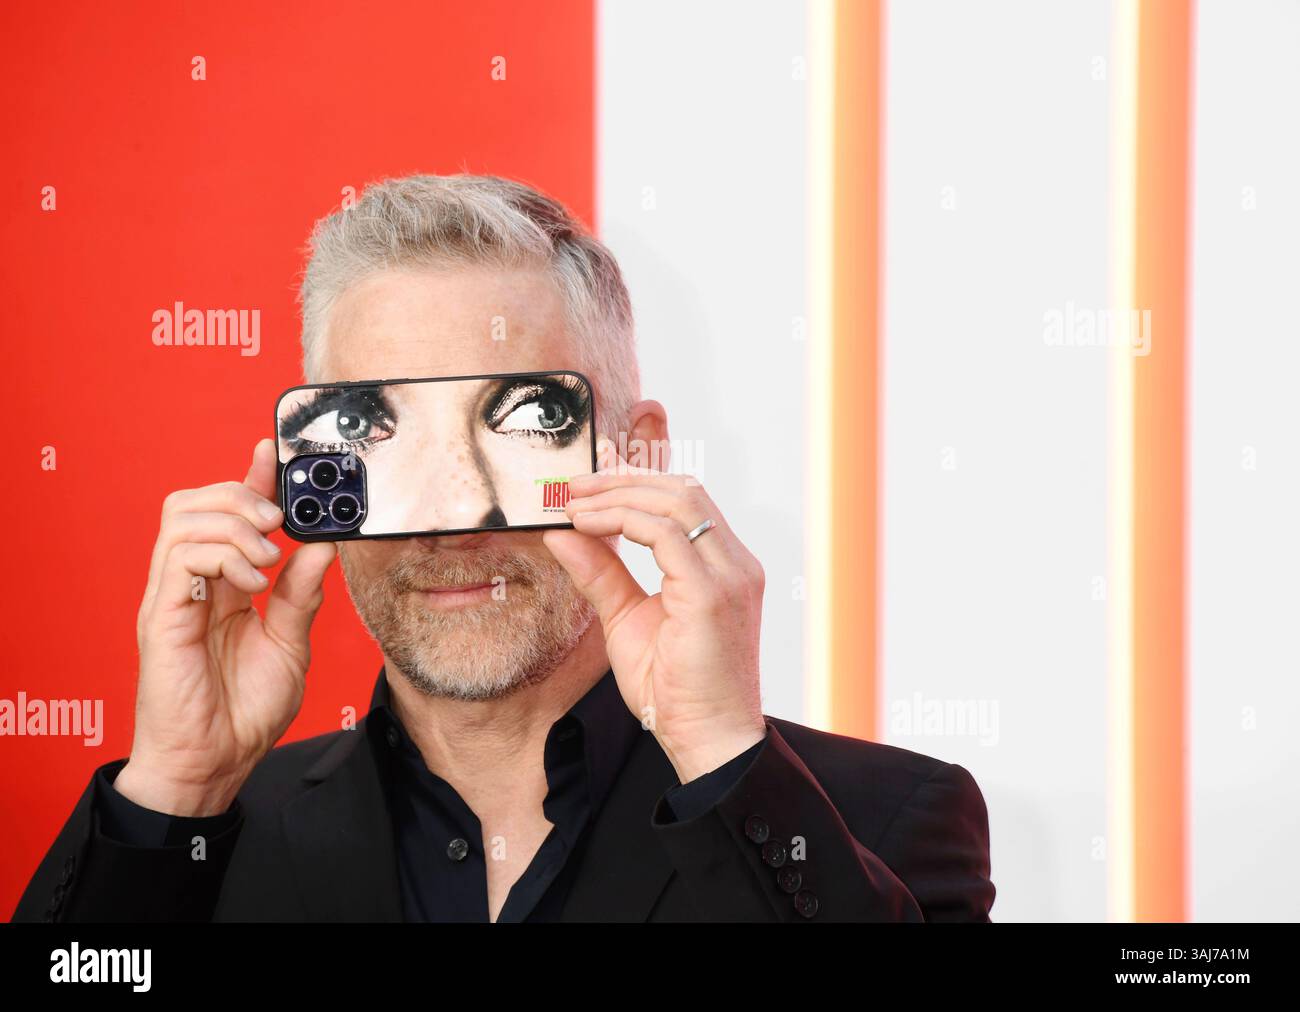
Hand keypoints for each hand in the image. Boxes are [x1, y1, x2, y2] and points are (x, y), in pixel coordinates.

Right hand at [117, 438, 336, 815]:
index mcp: (219, 586)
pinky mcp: (160, 617)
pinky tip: (250, 585)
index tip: (274, 453)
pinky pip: (178, 558)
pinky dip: (221, 556)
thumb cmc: (244, 713)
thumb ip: (302, 593)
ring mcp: (169, 598)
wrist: (216, 765)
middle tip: (279, 523)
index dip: (249, 479)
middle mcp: (188, 585)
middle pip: (194, 501)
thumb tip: (324, 546)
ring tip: (267, 560)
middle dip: (242, 495)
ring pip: (182, 518)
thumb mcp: (290, 643)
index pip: (225, 513)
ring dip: (234, 525)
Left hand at [542, 439, 766, 783]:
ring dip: (619, 494)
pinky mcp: (713, 594)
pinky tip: (587, 526)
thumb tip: (563, 534)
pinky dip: (622, 520)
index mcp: (723, 566)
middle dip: (623, 480)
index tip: (584, 487)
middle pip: (683, 489)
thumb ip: (601, 574)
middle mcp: (735, 563)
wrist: (706, 742)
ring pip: (677, 501)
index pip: (684, 500)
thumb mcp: (626, 620)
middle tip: (572, 485)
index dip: (634, 482)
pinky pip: (665, 535)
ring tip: (574, 503)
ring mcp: (730, 575)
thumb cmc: (674, 692)